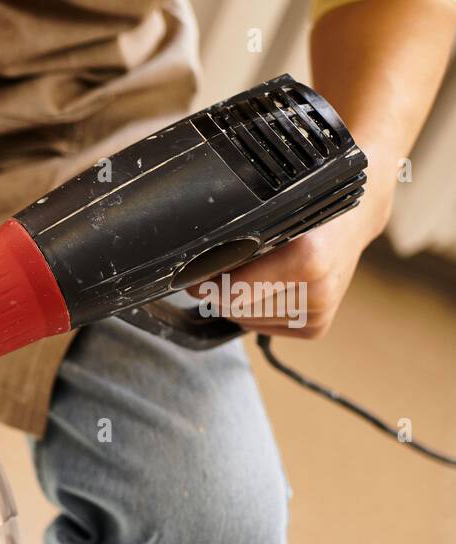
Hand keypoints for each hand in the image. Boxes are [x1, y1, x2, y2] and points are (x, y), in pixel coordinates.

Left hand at [192, 170, 390, 340]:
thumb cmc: (306, 213)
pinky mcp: (316, 328)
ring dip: (237, 303)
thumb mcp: (272, 214)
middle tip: (223, 271)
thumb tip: (195, 269)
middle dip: (220, 293)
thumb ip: (236, 240)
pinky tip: (270, 289)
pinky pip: (261, 328)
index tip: (194, 277)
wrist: (351, 221)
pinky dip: (254, 312)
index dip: (206, 285)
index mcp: (307, 259)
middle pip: (235, 308)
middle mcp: (317, 290)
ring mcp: (319, 313)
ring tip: (256, 274)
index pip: (232, 292)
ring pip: (245, 320)